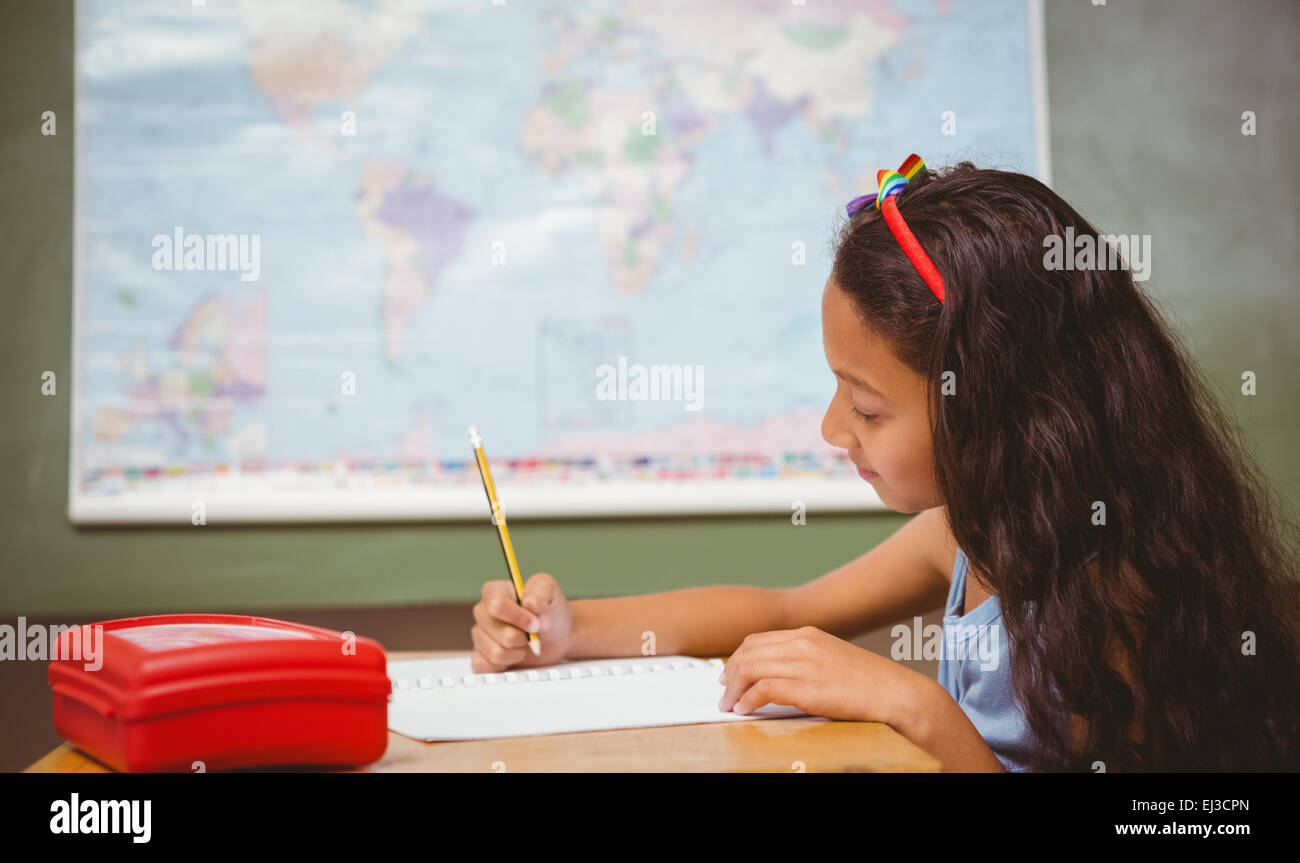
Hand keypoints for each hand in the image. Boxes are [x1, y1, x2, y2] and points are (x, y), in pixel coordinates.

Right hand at [470, 572, 573, 671]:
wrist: (557, 636)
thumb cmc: (550, 611)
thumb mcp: (550, 591)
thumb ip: (540, 591)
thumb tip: (529, 603)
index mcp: (494, 591)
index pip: (496, 605)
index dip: (518, 617)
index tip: (536, 624)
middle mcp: (482, 613)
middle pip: (497, 631)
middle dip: (521, 637)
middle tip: (531, 634)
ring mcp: (479, 636)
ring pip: (495, 652)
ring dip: (517, 653)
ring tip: (524, 645)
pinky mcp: (480, 657)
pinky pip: (486, 666)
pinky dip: (506, 665)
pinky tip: (514, 656)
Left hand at [717, 626, 911, 726]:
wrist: (898, 695)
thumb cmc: (870, 684)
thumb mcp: (833, 660)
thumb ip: (805, 661)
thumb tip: (777, 677)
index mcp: (809, 635)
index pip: (759, 640)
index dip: (738, 657)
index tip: (729, 673)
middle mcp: (803, 644)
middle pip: (749, 653)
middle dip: (729, 673)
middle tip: (722, 691)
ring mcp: (805, 665)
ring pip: (751, 669)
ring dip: (733, 689)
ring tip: (728, 704)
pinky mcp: (808, 689)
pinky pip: (764, 690)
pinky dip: (748, 700)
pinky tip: (744, 710)